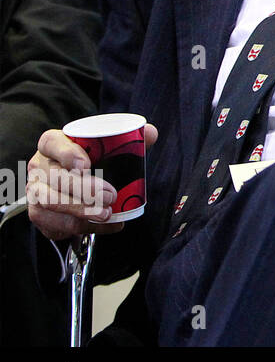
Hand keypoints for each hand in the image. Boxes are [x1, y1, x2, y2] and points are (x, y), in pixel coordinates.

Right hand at [26, 123, 158, 240]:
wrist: (71, 184)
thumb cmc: (90, 162)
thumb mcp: (105, 147)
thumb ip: (129, 138)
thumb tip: (151, 133)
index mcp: (53, 144)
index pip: (51, 142)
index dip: (67, 154)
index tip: (86, 165)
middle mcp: (39, 166)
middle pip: (54, 177)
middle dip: (83, 189)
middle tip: (110, 195)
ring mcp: (35, 191)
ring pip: (49, 202)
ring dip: (80, 211)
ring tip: (106, 214)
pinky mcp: (38, 214)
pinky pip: (54, 224)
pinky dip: (80, 228)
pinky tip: (102, 226)